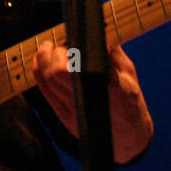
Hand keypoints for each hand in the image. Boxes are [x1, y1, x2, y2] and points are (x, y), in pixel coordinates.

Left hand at [32, 41, 152, 164]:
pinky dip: (39, 74)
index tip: (71, 40)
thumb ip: (114, 54)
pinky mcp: (65, 117)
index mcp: (111, 88)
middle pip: (57, 72)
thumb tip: (99, 33)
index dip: (72, 51)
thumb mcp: (130, 75)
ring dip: (43, 60)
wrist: (127, 137)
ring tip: (48, 48)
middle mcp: (90, 100)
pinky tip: (40, 62)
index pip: (86, 65)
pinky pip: (45, 92)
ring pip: (48, 81)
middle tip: (58, 44)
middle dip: (54, 53)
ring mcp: (74, 111)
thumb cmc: (131, 102)